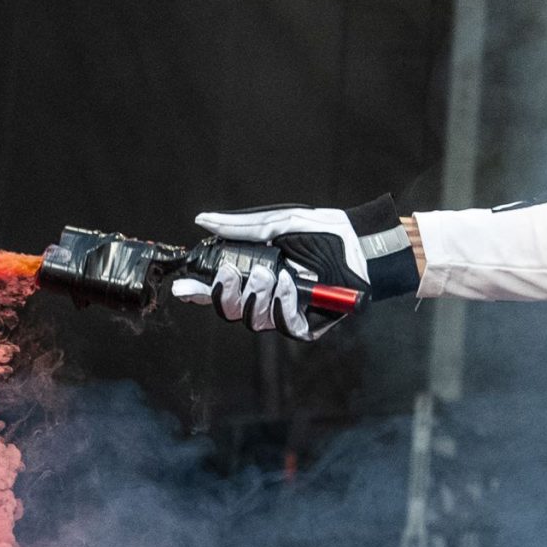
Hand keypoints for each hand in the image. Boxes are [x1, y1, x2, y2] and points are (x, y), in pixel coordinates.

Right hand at [170, 195, 416, 338]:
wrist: (361, 242)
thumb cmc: (322, 231)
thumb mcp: (277, 224)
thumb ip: (240, 228)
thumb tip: (202, 221)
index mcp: (254, 274)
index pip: (218, 289)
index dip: (199, 290)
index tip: (185, 285)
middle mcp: (266, 296)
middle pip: (230, 311)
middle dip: (226, 294)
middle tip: (235, 273)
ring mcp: (286, 312)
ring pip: (253, 321)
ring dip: (256, 296)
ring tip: (272, 272)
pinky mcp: (309, 324)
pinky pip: (284, 326)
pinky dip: (281, 305)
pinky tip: (288, 285)